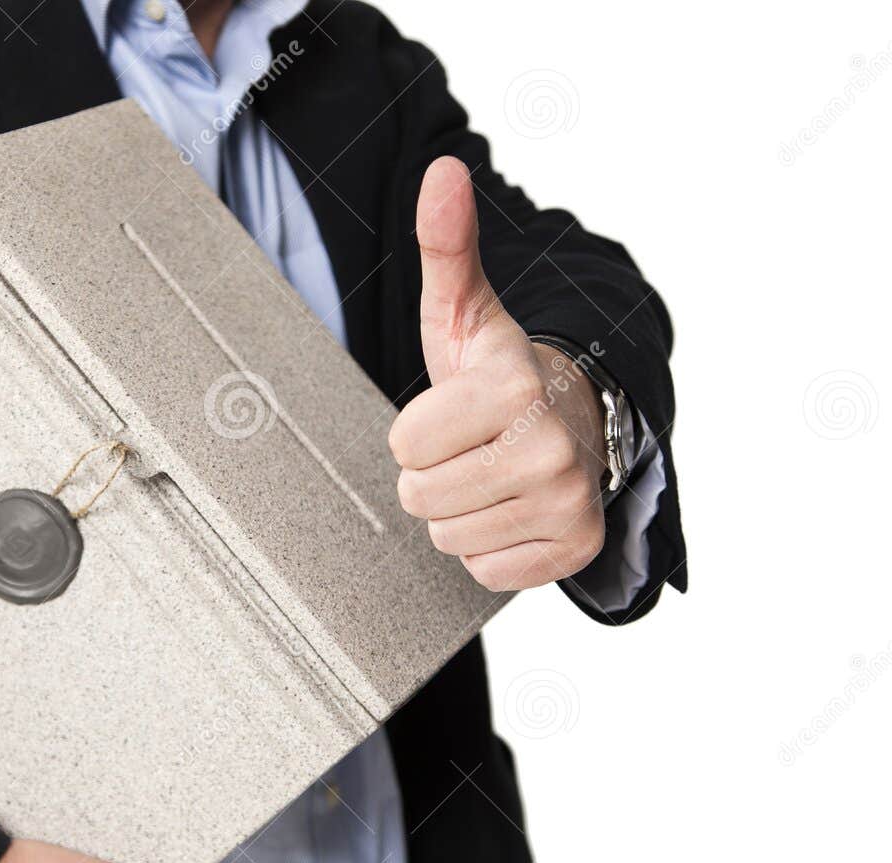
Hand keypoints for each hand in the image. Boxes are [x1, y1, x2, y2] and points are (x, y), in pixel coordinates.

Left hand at [389, 156, 607, 590]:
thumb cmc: (500, 373)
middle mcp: (548, 448)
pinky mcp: (575, 549)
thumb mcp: (465, 312)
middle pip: (420, 496)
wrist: (578, 422)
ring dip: (460, 511)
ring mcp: (567, 502)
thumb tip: (441, 170)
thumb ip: (446, 245)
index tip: (451, 413)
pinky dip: (492, 548)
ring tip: (491, 475)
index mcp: (512, 389)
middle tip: (471, 448)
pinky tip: (514, 509)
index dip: (415, 432)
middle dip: (433, 474)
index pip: (404, 444)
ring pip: (449, 536)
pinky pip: (486, 572)